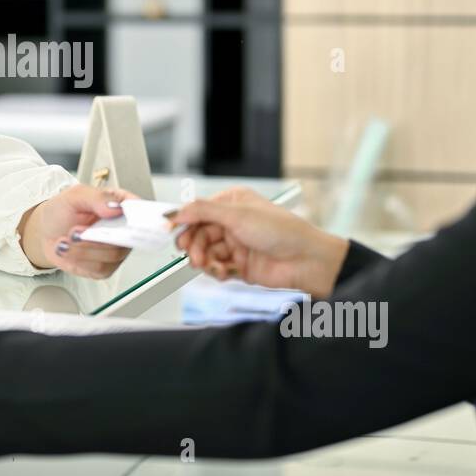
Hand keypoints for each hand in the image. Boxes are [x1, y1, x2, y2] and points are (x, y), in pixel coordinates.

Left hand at [18, 184, 135, 277]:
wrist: (47, 230)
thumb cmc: (63, 210)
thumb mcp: (76, 195)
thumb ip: (97, 198)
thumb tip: (116, 208)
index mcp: (122, 206)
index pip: (142, 212)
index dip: (143, 219)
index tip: (125, 222)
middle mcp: (123, 230)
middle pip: (128, 239)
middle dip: (99, 237)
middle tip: (76, 232)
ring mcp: (115, 250)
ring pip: (112, 256)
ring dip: (84, 249)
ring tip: (66, 239)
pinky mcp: (104, 266)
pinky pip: (99, 269)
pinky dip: (79, 260)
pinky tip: (67, 249)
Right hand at [169, 187, 348, 298]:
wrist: (305, 261)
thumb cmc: (282, 231)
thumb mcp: (237, 214)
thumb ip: (202, 211)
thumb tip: (177, 210)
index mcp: (233, 203)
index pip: (199, 211)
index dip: (184, 221)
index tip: (170, 229)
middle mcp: (233, 222)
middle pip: (199, 234)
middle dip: (194, 245)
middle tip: (192, 253)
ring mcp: (236, 244)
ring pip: (206, 252)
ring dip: (205, 260)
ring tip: (210, 265)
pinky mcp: (239, 266)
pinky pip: (216, 268)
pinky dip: (216, 271)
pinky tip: (223, 272)